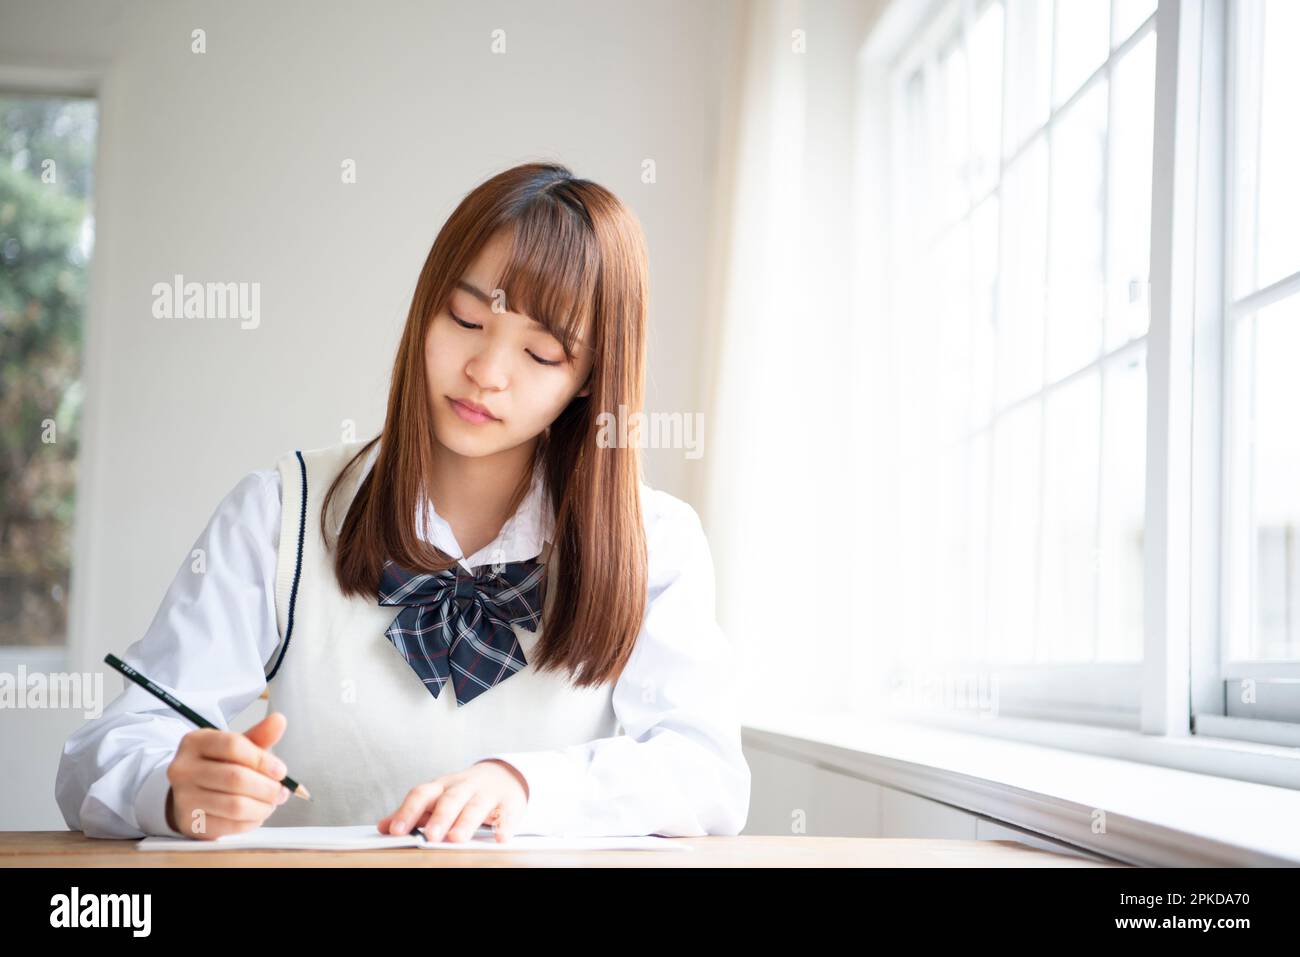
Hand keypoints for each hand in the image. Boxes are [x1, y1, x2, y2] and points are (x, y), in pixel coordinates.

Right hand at [164, 712, 291, 839]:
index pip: (233, 746)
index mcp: (195, 742)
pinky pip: (230, 825)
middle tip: (282, 792)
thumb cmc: (218, 765)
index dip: (262, 760)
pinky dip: (251, 821)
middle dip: (267, 787)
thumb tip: (279, 720)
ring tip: (272, 803)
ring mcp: (183, 797)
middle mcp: (183, 769)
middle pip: (235, 778)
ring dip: (263, 806)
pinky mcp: (190, 823)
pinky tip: (257, 814)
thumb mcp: (236, 747)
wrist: (191, 792)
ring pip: (235, 805)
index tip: (281, 771)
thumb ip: (259, 735)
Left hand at [378, 759, 528, 843]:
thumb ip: (414, 812)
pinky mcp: (509, 803)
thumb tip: (383, 826)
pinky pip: (507, 814)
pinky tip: (500, 838)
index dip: (408, 811)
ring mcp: (487, 794)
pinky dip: (504, 826)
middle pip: (450, 799)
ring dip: (466, 822)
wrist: (503, 776)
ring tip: (456, 839)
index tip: (395, 831)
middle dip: (440, 817)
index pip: (422, 794)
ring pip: (476, 806)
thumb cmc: (463, 792)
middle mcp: (463, 787)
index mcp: (442, 787)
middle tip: (430, 836)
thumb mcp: (438, 797)